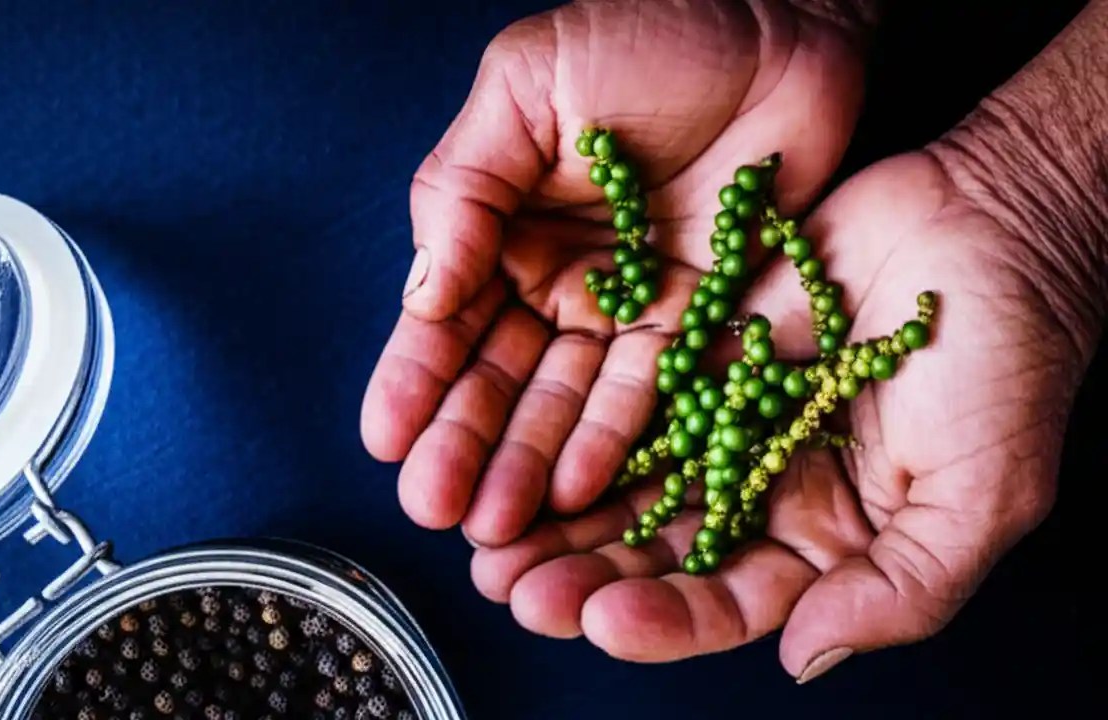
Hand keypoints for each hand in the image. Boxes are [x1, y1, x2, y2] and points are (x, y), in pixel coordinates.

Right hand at [360, 0, 873, 542]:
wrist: (778, 21)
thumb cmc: (645, 35)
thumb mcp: (526, 89)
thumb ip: (466, 189)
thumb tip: (420, 294)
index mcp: (501, 224)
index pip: (445, 316)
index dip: (414, 378)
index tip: (386, 437)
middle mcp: (556, 279)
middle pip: (501, 376)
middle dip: (465, 443)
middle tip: (434, 506)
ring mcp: (626, 309)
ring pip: (567, 401)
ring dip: (529, 463)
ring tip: (495, 523)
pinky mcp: (697, 325)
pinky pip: (650, 393)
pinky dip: (614, 439)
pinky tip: (578, 489)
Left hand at [465, 145, 1094, 676]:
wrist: (992, 222)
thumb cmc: (1011, 360)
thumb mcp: (984, 492)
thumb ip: (901, 587)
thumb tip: (806, 659)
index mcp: (828, 541)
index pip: (733, 601)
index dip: (666, 618)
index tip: (601, 621)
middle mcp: (764, 491)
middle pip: (660, 551)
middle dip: (585, 575)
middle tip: (514, 590)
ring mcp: (724, 421)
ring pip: (627, 482)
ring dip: (560, 514)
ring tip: (490, 540)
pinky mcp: (697, 354)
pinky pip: (627, 398)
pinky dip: (576, 426)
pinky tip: (522, 448)